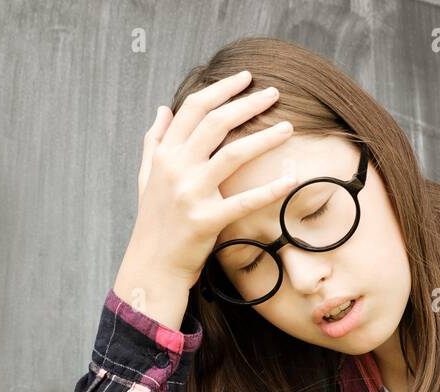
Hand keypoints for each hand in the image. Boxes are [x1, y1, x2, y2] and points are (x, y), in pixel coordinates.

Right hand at [127, 69, 300, 287]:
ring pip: (232, 154)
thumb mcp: (147, 177)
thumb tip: (163, 109)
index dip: (221, 89)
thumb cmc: (154, 221)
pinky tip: (292, 178)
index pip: (194, 108)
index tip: (246, 79)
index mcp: (165, 154)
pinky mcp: (207, 220)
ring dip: (263, 137)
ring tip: (287, 127)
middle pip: (216, 123)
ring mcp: (191, 193)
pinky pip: (245, 200)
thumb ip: (154, 141)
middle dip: (247, 103)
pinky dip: (271, 189)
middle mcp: (176, 168)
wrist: (152, 265)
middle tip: (274, 93)